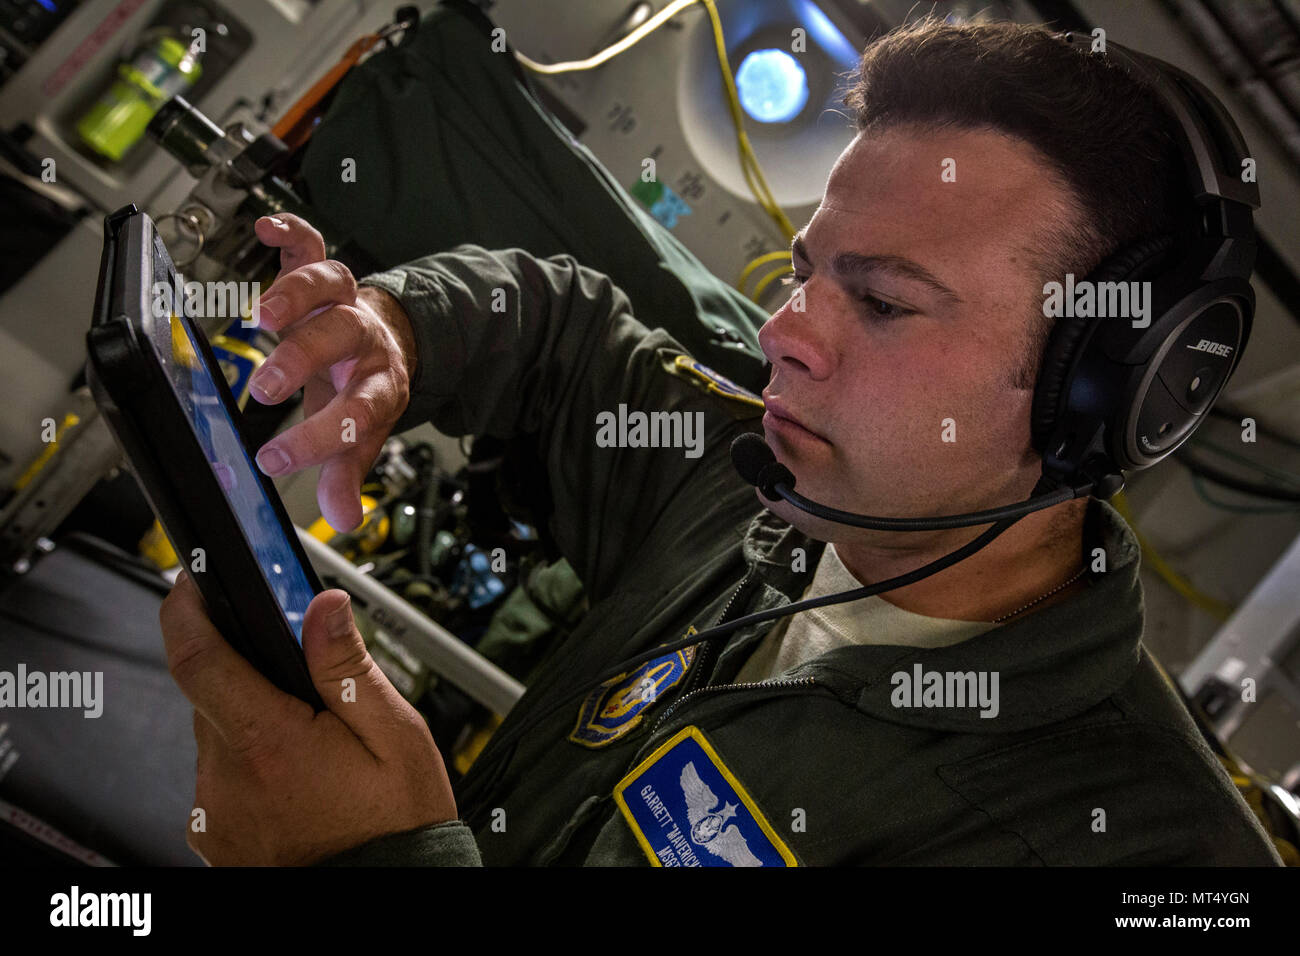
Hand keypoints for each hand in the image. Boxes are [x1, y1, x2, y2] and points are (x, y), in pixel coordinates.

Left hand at [159, 571, 457, 864]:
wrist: (389, 896)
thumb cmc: (397, 827)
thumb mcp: (394, 736)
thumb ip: (347, 667)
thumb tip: (322, 607)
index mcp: (268, 745)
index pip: (197, 660)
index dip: (185, 611)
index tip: (190, 585)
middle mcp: (226, 782)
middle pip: (212, 698)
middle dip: (251, 679)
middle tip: (310, 696)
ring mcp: (215, 815)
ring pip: (218, 739)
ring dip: (254, 728)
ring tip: (316, 752)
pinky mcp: (217, 840)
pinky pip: (222, 781)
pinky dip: (253, 770)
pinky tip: (300, 785)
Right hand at [248, 213, 416, 530]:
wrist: (388, 342)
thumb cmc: (363, 390)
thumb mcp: (362, 435)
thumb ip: (347, 474)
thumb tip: (343, 518)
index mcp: (378, 386)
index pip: (358, 412)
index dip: (319, 438)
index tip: (273, 460)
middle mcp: (363, 338)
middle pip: (340, 337)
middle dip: (304, 359)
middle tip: (266, 389)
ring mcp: (344, 302)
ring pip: (330, 283)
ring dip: (295, 294)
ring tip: (261, 316)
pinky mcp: (322, 275)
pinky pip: (312, 245)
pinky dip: (292, 232)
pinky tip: (266, 229)